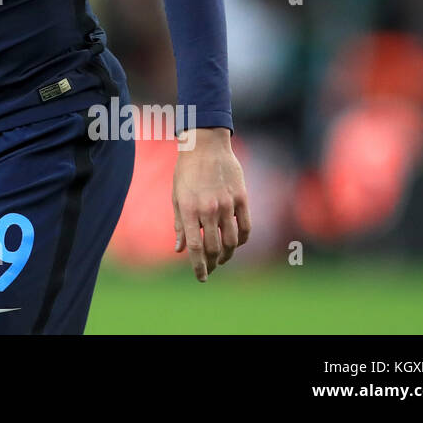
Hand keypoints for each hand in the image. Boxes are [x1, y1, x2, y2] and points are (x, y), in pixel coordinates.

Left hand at [172, 127, 249, 280]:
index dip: (198, 266)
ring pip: (232, 242)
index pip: (195, 247)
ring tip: (222, 259)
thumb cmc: (186, 171)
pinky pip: (245, 228)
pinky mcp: (242, 198)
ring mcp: (228, 204)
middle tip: (210, 269)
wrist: (205, 145)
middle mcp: (209, 209)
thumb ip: (180, 224)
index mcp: (189, 209)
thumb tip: (179, 250)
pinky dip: (241, 240)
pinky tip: (235, 244)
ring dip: (228, 255)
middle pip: (215, 248)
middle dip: (212, 263)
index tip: (201, 277)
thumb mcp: (177, 196)